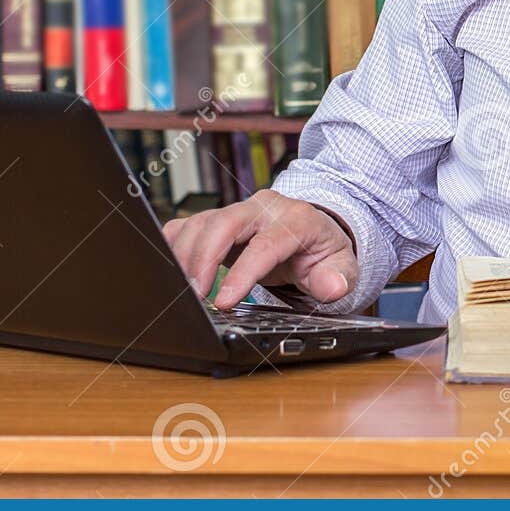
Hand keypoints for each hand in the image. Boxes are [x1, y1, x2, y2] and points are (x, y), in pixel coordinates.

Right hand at [162, 189, 357, 308]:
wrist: (313, 232)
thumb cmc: (322, 251)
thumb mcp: (341, 266)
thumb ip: (337, 277)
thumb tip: (334, 287)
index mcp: (296, 220)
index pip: (266, 244)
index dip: (243, 273)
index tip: (224, 301)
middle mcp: (264, 209)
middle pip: (224, 223)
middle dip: (203, 258)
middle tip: (193, 296)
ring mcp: (238, 211)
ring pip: (202, 222)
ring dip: (185, 256)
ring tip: (181, 291)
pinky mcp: (218, 218)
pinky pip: (188, 224)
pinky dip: (173, 245)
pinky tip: (168, 269)